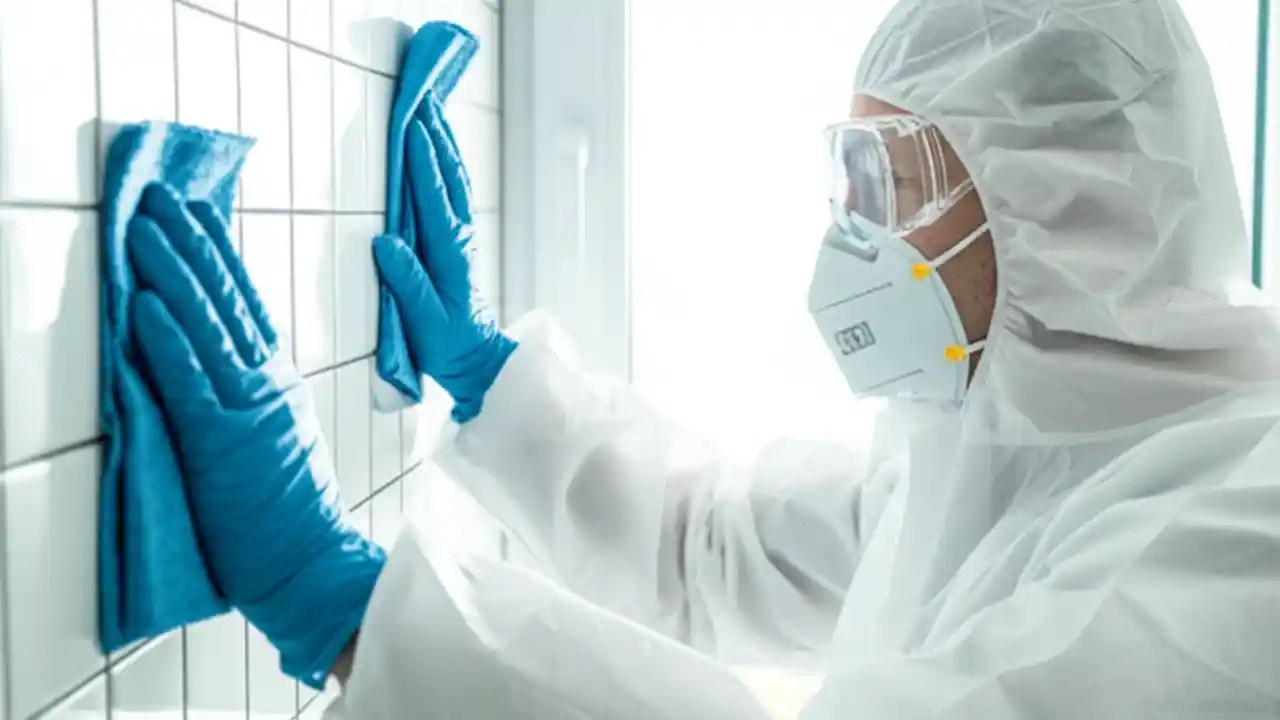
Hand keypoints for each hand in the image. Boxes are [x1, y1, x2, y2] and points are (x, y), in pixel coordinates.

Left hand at [128, 183, 384, 687]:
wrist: (314, 564)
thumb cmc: (292, 517)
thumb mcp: (278, 442)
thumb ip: (252, 398)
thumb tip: (219, 365)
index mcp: (278, 384)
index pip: (247, 306)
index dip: (219, 258)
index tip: (199, 217)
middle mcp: (267, 384)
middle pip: (227, 302)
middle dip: (191, 244)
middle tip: (163, 199)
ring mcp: (247, 409)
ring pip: (208, 327)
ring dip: (174, 273)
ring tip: (146, 228)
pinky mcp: (223, 441)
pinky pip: (193, 381)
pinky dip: (170, 339)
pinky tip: (147, 303)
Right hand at [374, 94, 514, 421]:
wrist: (475, 359)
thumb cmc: (448, 344)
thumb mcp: (424, 320)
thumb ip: (406, 281)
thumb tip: (386, 242)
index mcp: (450, 254)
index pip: (434, 199)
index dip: (422, 162)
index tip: (412, 127)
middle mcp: (458, 238)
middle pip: (448, 177)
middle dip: (436, 137)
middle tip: (422, 98)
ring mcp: (460, 237)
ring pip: (454, 180)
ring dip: (443, 144)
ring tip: (431, 110)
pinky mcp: (456, 241)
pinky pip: (452, 192)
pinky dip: (445, 164)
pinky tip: (438, 150)